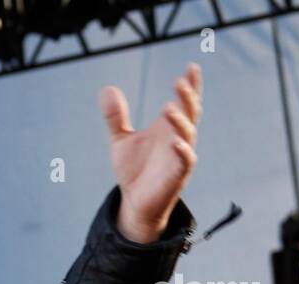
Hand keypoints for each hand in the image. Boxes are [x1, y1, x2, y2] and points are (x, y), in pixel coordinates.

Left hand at [101, 62, 201, 242]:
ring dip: (180, 120)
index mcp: (168, 127)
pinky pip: (185, 160)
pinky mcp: (177, 175)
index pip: (183, 101)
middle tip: (181, 80)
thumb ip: (116, 116)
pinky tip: (175, 142)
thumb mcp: (121, 140)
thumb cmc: (134, 170)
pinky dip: (182, 150)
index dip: (190, 85)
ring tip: (167, 107)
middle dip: (188, 96)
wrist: (134, 202)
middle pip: (190, 112)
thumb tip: (107, 89)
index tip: (191, 66)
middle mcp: (178, 138)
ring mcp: (180, 156)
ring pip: (188, 134)